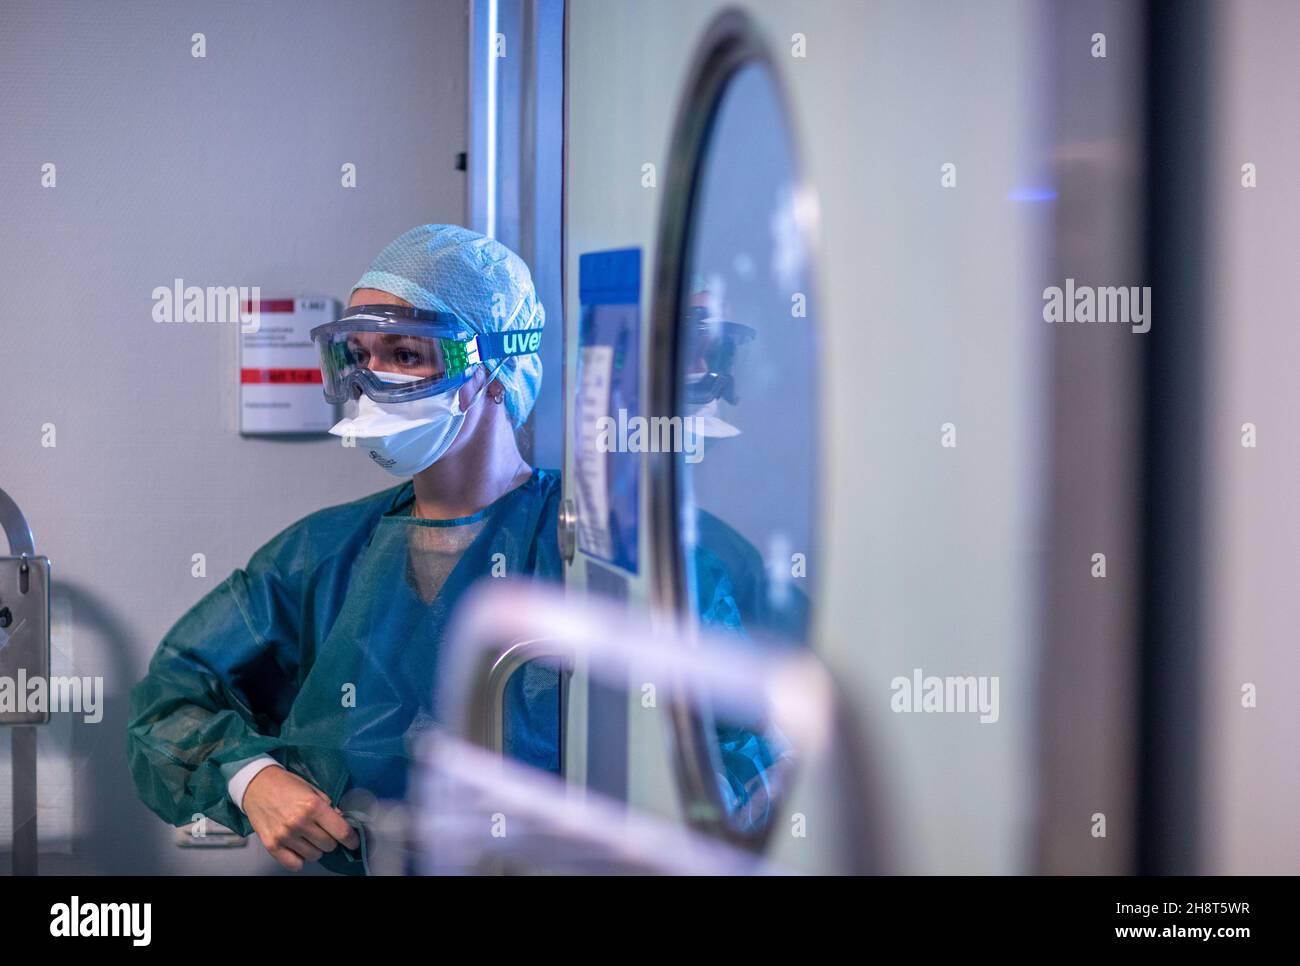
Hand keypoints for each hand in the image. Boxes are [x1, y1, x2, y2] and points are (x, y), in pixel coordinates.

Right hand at [242, 766, 359, 870]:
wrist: (257, 785)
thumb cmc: (285, 785)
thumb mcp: (313, 789)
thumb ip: (329, 807)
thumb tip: (342, 822)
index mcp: (313, 806)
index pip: (341, 831)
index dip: (351, 839)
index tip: (353, 842)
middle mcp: (299, 822)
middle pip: (328, 846)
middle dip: (330, 839)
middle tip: (323, 831)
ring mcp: (285, 836)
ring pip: (313, 855)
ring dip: (315, 848)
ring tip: (308, 836)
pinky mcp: (272, 845)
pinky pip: (294, 864)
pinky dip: (299, 858)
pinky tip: (298, 847)